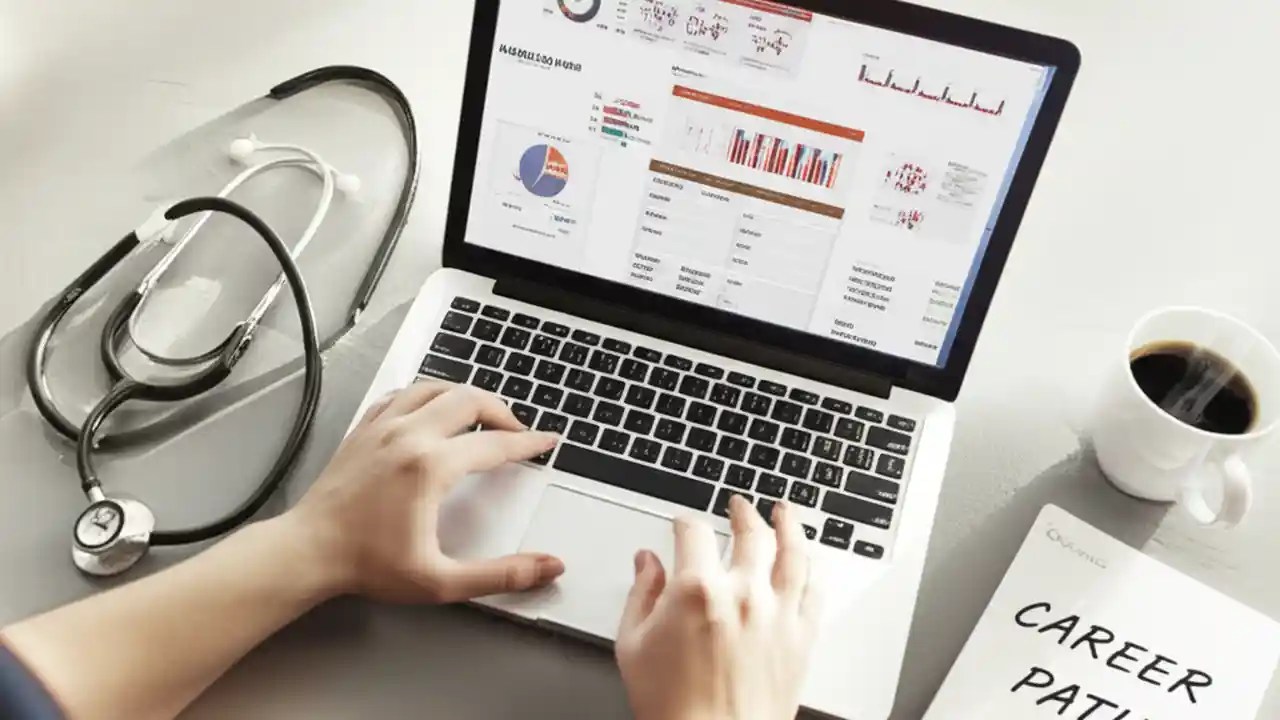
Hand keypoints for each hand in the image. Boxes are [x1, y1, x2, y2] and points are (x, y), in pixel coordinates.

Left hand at [285, 381, 563, 602]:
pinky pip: (401, 395)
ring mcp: (382, 427)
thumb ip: (501, 574)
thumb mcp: (441, 580)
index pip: (496, 444)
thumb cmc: (366, 566)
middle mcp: (408, 436)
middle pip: (469, 400)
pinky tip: (431, 407)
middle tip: (517, 430)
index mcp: (431, 466)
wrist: (307, 552)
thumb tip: (547, 566)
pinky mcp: (363, 430)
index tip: (547, 442)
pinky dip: (427, 395)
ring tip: (483, 413)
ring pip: (435, 388)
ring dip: (466, 396)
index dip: (529, 444)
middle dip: (502, 411)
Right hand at [616, 496, 820, 719]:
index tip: (683, 524)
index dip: (684, 522)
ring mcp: (778, 614)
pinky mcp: (801, 637)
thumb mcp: (633, 644)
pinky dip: (813, 568)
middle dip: (742, 512)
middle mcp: (743, 594)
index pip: (692, 532)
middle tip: (739, 504)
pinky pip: (815, 591)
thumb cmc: (671, 706)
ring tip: (785, 511)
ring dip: (789, 524)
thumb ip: (640, 594)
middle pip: (750, 532)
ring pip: (793, 552)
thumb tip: (646, 562)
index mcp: (696, 590)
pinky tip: (809, 560)